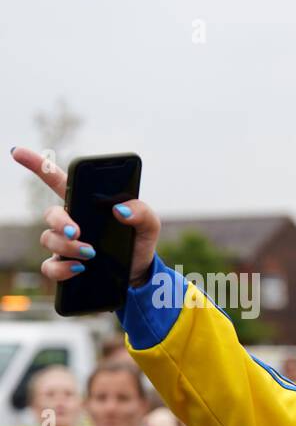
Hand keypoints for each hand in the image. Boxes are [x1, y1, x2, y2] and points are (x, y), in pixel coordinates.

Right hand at [10, 146, 160, 287]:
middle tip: (76, 232)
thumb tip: (120, 209)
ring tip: (91, 254)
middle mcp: (70, 222)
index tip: (17, 152)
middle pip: (50, 214)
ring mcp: (65, 245)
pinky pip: (50, 267)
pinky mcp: (65, 267)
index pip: (57, 181)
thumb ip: (141, 211)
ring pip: (49, 240)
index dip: (37, 165)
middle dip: (59, 222)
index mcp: (85, 205)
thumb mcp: (149, 225)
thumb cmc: (139, 241)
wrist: (140, 273)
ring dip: (67, 247)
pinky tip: (79, 268)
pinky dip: (62, 269)